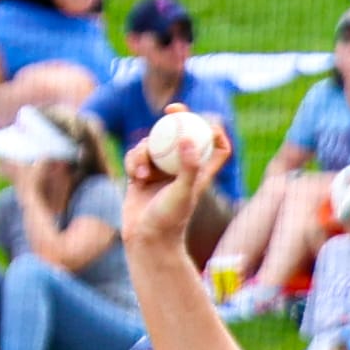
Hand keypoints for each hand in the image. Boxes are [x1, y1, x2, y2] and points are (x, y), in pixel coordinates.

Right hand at [121, 115, 234, 255]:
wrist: (146, 240)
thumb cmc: (170, 221)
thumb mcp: (183, 192)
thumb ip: (189, 166)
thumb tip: (188, 137)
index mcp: (199, 173)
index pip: (216, 147)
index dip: (214, 130)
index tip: (204, 119)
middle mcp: (180, 170)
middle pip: (183, 135)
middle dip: (177, 119)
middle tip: (171, 109)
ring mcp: (160, 171)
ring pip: (153, 144)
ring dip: (144, 150)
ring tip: (142, 173)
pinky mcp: (140, 175)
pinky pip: (136, 155)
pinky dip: (133, 161)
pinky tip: (134, 177)